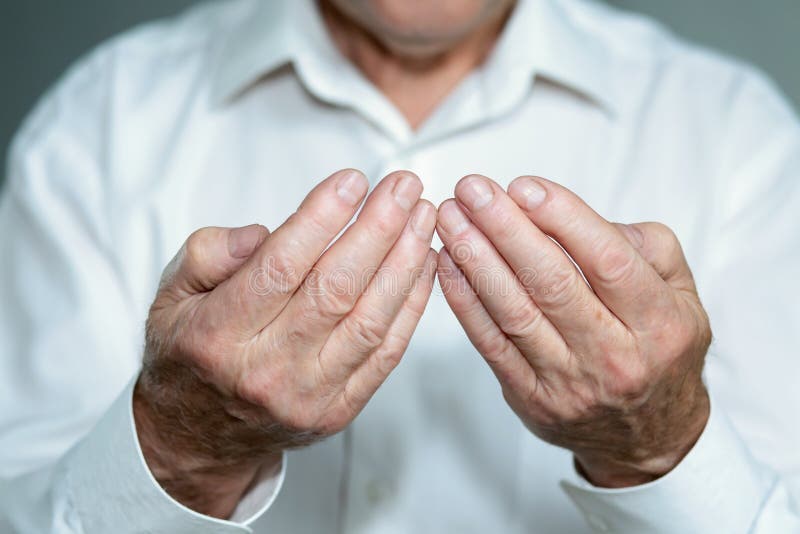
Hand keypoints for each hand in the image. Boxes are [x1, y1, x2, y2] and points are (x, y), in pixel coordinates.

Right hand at [135, 169, 436, 516]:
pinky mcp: (339, 410)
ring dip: (403, 262)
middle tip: (404, 187)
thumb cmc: (190, 354)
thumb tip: (263, 233)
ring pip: (369, 320)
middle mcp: (265, 371)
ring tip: (422, 217)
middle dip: (377, 229)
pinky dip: (411, 304)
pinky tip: (422, 263)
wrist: (199, 435)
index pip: (279, 268)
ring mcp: (308, 396)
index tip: (351, 181)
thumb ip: (209, 253)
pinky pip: (386, 352)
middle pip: (334, 290)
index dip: (321, 219)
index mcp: (216, 335)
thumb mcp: (170, 294)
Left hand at [435, 174, 710, 487]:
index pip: (608, 260)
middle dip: (505, 229)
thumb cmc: (660, 352)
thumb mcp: (683, 295)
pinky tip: (448, 264)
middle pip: (552, 283)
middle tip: (473, 191)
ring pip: (514, 312)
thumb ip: (647, 246)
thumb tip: (579, 218)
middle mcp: (615, 356)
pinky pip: (491, 343)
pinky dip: (464, 301)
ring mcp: (570, 382)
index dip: (562, 218)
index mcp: (660, 324)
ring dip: (476, 259)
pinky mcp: (532, 397)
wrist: (649, 436)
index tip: (524, 187)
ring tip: (451, 219)